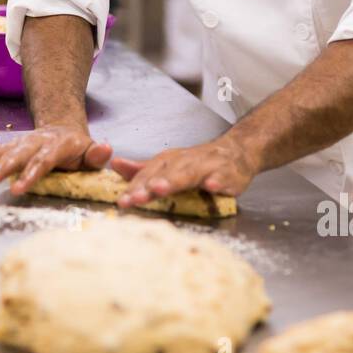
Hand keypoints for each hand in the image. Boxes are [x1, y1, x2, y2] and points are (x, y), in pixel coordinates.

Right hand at [0, 125, 111, 194]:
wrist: (62, 130)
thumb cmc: (77, 149)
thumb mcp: (91, 151)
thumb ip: (96, 154)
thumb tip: (106, 149)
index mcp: (55, 146)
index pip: (42, 161)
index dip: (30, 173)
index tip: (18, 188)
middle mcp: (34, 142)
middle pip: (16, 156)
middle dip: (1, 169)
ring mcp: (19, 143)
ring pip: (0, 151)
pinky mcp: (9, 145)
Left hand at [108, 135, 258, 207]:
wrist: (237, 151)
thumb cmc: (199, 162)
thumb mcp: (169, 164)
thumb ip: (144, 169)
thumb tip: (115, 165)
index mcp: (169, 161)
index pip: (149, 174)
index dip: (135, 187)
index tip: (122, 201)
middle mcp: (186, 161)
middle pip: (165, 173)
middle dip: (150, 185)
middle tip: (135, 197)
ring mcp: (207, 166)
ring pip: (189, 173)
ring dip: (175, 180)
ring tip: (160, 189)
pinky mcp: (228, 173)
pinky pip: (222, 177)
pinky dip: (217, 181)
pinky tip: (211, 187)